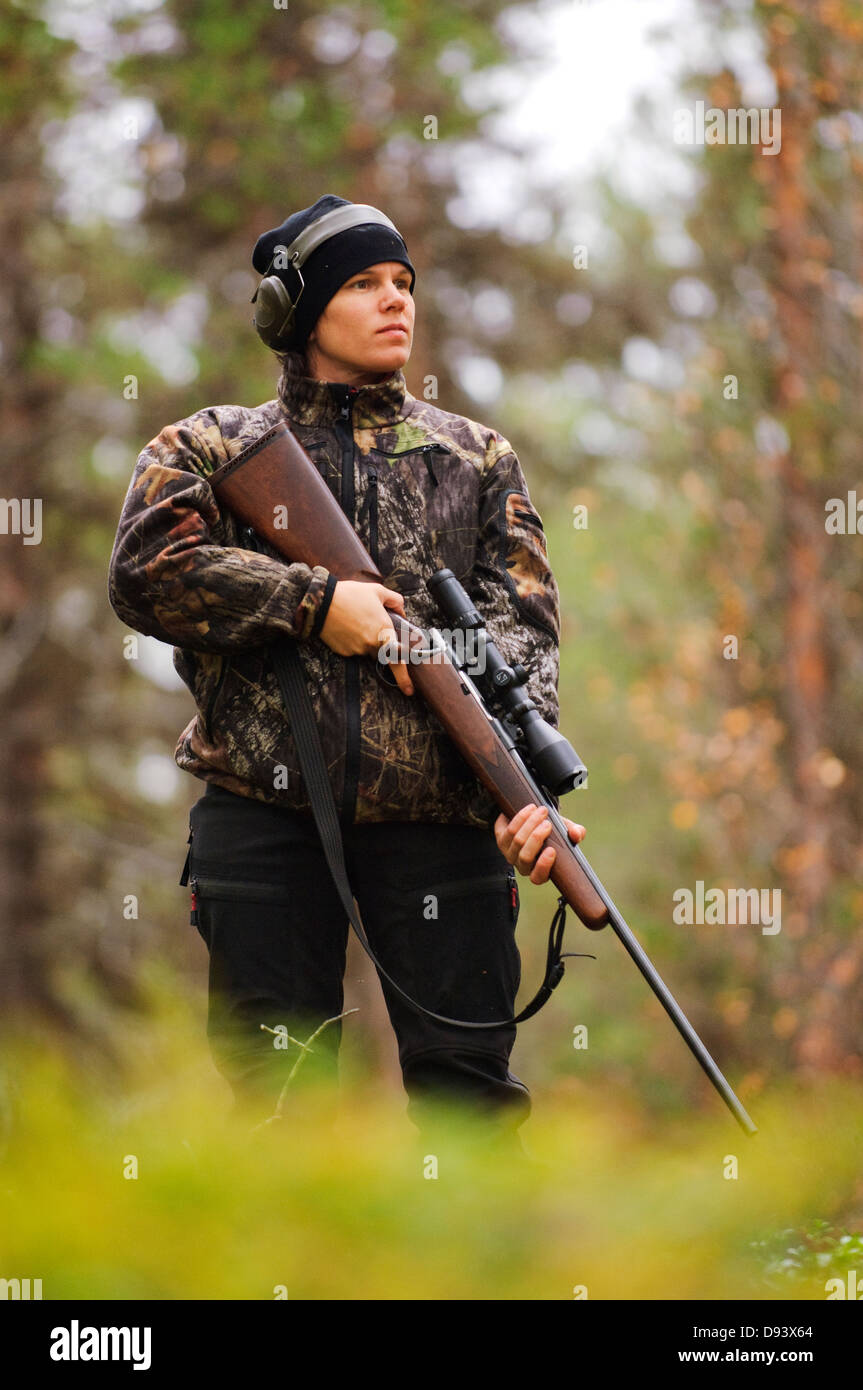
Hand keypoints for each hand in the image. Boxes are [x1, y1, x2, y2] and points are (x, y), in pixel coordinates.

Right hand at [319, 580, 413, 696]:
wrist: (321, 602)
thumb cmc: (350, 594)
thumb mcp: (377, 591)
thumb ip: (395, 601)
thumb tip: (402, 611)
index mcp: (384, 631)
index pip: (398, 660)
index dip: (404, 678)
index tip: (409, 690)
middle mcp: (371, 644)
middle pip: (381, 651)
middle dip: (379, 642)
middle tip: (365, 623)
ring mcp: (356, 650)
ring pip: (366, 649)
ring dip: (364, 638)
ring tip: (354, 618)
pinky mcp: (343, 652)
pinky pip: (352, 649)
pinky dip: (351, 640)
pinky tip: (344, 625)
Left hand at [494, 802, 585, 884]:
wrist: (533, 820)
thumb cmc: (552, 833)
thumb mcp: (566, 833)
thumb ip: (575, 834)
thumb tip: (577, 834)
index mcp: (538, 871)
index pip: (538, 877)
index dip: (543, 866)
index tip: (552, 850)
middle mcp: (522, 865)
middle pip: (525, 855)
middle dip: (536, 837)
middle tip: (548, 823)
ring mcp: (509, 853)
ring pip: (517, 840)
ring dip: (529, 824)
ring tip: (541, 811)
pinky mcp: (500, 839)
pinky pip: (508, 830)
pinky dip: (520, 817)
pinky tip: (530, 809)